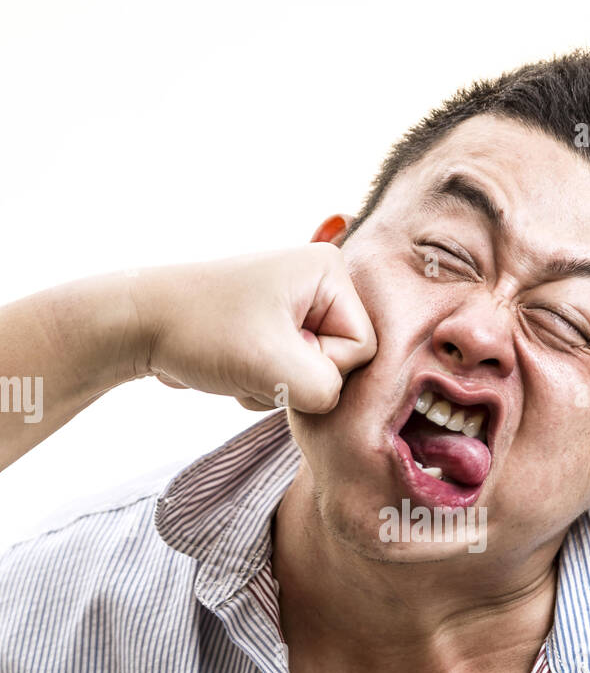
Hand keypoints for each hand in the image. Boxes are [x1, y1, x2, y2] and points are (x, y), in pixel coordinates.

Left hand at [130, 243, 376, 413]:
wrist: (142, 324)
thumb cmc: (200, 330)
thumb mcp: (271, 364)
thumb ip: (324, 390)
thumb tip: (334, 402)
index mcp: (330, 270)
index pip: (363, 347)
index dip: (322, 365)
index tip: (276, 352)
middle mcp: (320, 283)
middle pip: (342, 364)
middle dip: (297, 378)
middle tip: (255, 360)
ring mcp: (298, 307)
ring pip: (317, 377)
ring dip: (276, 385)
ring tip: (241, 362)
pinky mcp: (278, 330)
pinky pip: (294, 378)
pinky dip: (263, 385)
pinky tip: (235, 366)